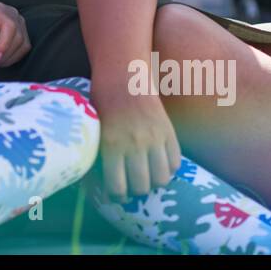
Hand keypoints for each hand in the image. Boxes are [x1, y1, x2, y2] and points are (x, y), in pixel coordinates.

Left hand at [0, 0, 30, 68]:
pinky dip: (12, 58)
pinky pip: (23, 48)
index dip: (5, 44)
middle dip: (5, 55)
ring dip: (9, 59)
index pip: (10, 26)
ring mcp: (18, 23)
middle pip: (18, 37)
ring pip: (23, 45)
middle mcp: (12, 14)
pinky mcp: (20, 32)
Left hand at [92, 84, 181, 199]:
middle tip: (131, 185)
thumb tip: (102, 184)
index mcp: (111, 144)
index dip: (116, 196)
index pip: (118, 187)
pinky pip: (175, 162)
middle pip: (142, 187)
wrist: (122, 73)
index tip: (115, 193)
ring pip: (162, 178)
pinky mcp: (168, 130)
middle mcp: (134, 143)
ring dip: (154, 182)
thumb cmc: (102, 101)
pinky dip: (169, 168)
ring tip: (147, 176)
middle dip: (135, 191)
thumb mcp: (94, 128)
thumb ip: (100, 154)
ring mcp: (154, 137)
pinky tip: (159, 163)